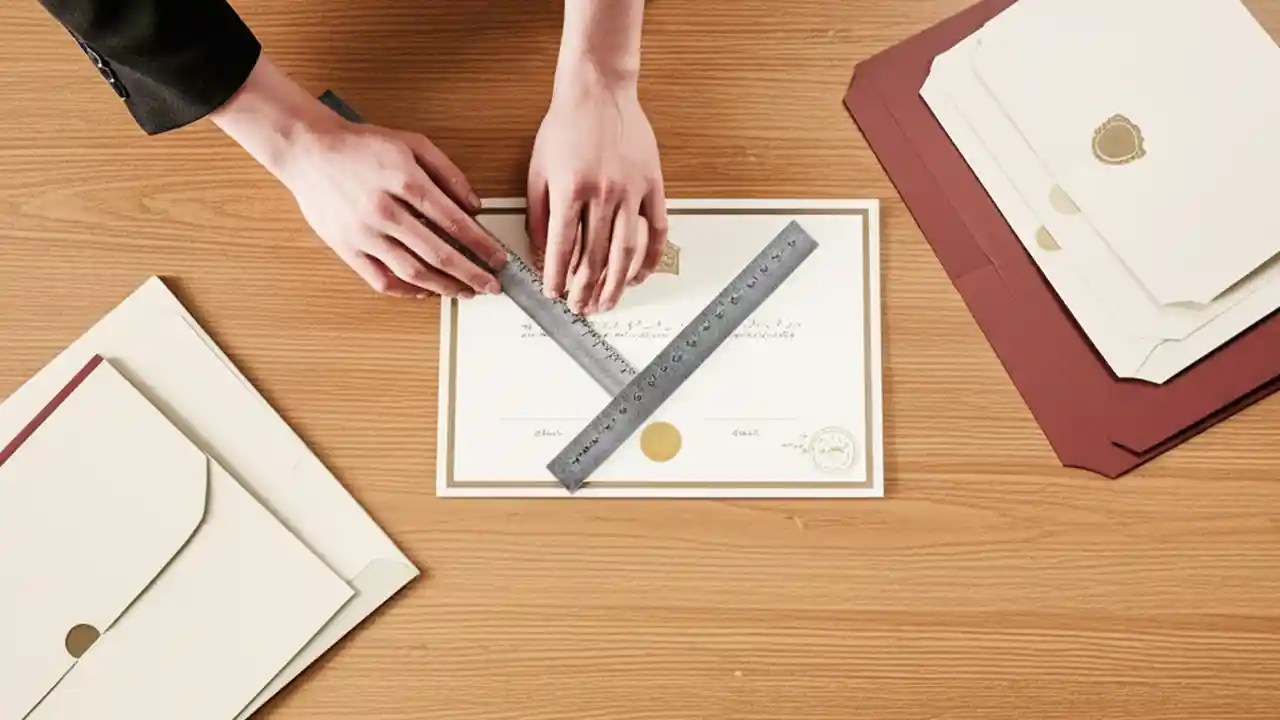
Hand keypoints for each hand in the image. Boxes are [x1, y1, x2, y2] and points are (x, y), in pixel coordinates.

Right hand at [276, 120, 506, 297]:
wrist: (308, 150)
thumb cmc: (361, 145)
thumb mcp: (412, 144)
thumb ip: (448, 173)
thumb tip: (475, 206)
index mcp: (403, 180)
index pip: (453, 221)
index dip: (481, 244)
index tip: (498, 258)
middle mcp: (384, 210)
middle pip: (438, 253)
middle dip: (471, 273)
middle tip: (492, 285)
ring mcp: (363, 233)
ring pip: (412, 271)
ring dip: (444, 287)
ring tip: (465, 292)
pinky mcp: (345, 248)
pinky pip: (379, 279)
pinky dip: (405, 291)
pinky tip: (424, 291)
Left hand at [527, 0, 667, 314]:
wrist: (598, 90)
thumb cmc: (565, 126)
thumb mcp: (538, 169)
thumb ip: (539, 215)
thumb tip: (543, 254)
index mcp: (570, 189)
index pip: (563, 248)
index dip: (557, 278)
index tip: (554, 296)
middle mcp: (603, 193)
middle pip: (596, 257)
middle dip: (586, 289)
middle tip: (580, 308)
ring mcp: (632, 191)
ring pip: (627, 251)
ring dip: (616, 284)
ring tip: (607, 303)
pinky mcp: (653, 185)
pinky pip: (656, 231)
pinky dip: (649, 259)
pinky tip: (639, 277)